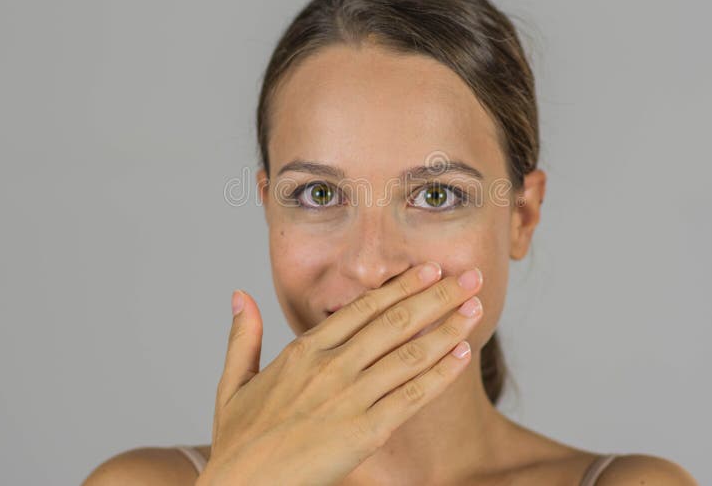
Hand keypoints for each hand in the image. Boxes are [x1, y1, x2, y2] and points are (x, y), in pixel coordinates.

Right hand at [197, 262, 484, 485]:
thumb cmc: (238, 441)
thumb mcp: (234, 382)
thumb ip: (244, 335)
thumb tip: (240, 294)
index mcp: (304, 350)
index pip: (364, 307)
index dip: (403, 285)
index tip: (430, 269)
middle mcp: (332, 366)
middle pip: (396, 321)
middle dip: (439, 295)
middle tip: (471, 275)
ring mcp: (350, 398)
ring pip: (411, 353)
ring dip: (449, 327)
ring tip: (477, 307)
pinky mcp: (365, 432)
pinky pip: (412, 396)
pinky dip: (442, 373)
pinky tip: (464, 355)